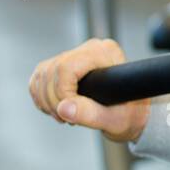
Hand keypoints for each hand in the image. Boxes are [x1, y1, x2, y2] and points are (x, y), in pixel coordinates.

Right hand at [28, 38, 149, 142]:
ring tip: (65, 116)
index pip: (66, 67)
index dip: (61, 93)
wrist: (131, 115)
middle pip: (51, 71)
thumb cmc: (130, 114)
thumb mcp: (115, 119)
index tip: (70, 113)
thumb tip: (64, 108)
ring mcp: (75, 56)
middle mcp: (89, 49)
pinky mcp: (63, 66)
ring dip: (46, 100)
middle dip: (53, 100)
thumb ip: (90, 114)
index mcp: (104, 54)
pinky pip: (39, 79)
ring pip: (42, 75)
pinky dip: (42, 97)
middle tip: (67, 119)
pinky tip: (58, 109)